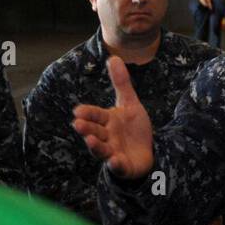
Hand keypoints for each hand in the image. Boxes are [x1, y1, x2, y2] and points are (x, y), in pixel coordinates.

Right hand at [71, 55, 154, 178]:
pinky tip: (115, 160)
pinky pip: (118, 166)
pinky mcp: (123, 167)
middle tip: (77, 124)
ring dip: (96, 146)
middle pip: (95, 132)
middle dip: (86, 128)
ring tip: (90, 140)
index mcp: (107, 121)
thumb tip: (113, 57)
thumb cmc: (133, 128)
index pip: (95, 115)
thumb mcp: (130, 104)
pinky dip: (116, 164)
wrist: (146, 152)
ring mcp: (113, 152)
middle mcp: (107, 137)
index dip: (88, 113)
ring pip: (102, 150)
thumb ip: (121, 83)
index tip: (78, 110)